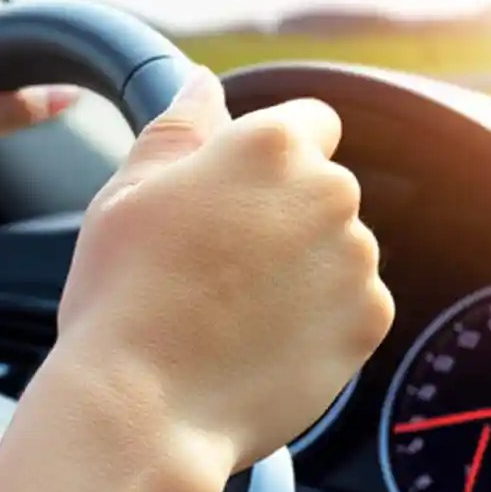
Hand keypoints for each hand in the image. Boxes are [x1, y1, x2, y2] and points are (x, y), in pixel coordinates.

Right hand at [55, 67, 392, 470]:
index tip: (240, 191)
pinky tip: (261, 340)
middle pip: (324, 188)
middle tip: (219, 260)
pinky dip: (319, 319)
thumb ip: (178, 129)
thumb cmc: (122, 296)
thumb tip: (203, 85)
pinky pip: (352, 306)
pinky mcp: (368, 324)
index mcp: (270, 147)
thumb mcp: (128, 193)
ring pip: (339, 249)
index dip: (274, 154)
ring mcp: (356, 262)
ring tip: (234, 309)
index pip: (310, 121)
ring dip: (304, 267)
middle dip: (285, 214)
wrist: (144, 407)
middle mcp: (330, 193)